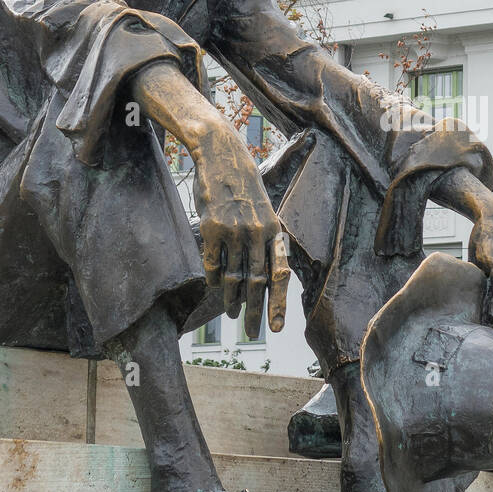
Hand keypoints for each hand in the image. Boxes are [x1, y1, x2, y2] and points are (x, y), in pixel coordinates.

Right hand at [190, 123, 289, 338]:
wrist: (223, 158)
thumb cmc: (246, 189)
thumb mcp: (265, 212)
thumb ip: (267, 241)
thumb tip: (267, 276)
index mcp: (274, 231)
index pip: (280, 275)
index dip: (279, 303)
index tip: (275, 328)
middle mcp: (257, 234)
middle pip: (257, 283)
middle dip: (256, 312)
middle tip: (253, 333)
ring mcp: (234, 232)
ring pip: (233, 278)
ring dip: (233, 300)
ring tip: (233, 314)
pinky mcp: (212, 229)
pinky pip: (212, 264)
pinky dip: (212, 280)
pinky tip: (213, 289)